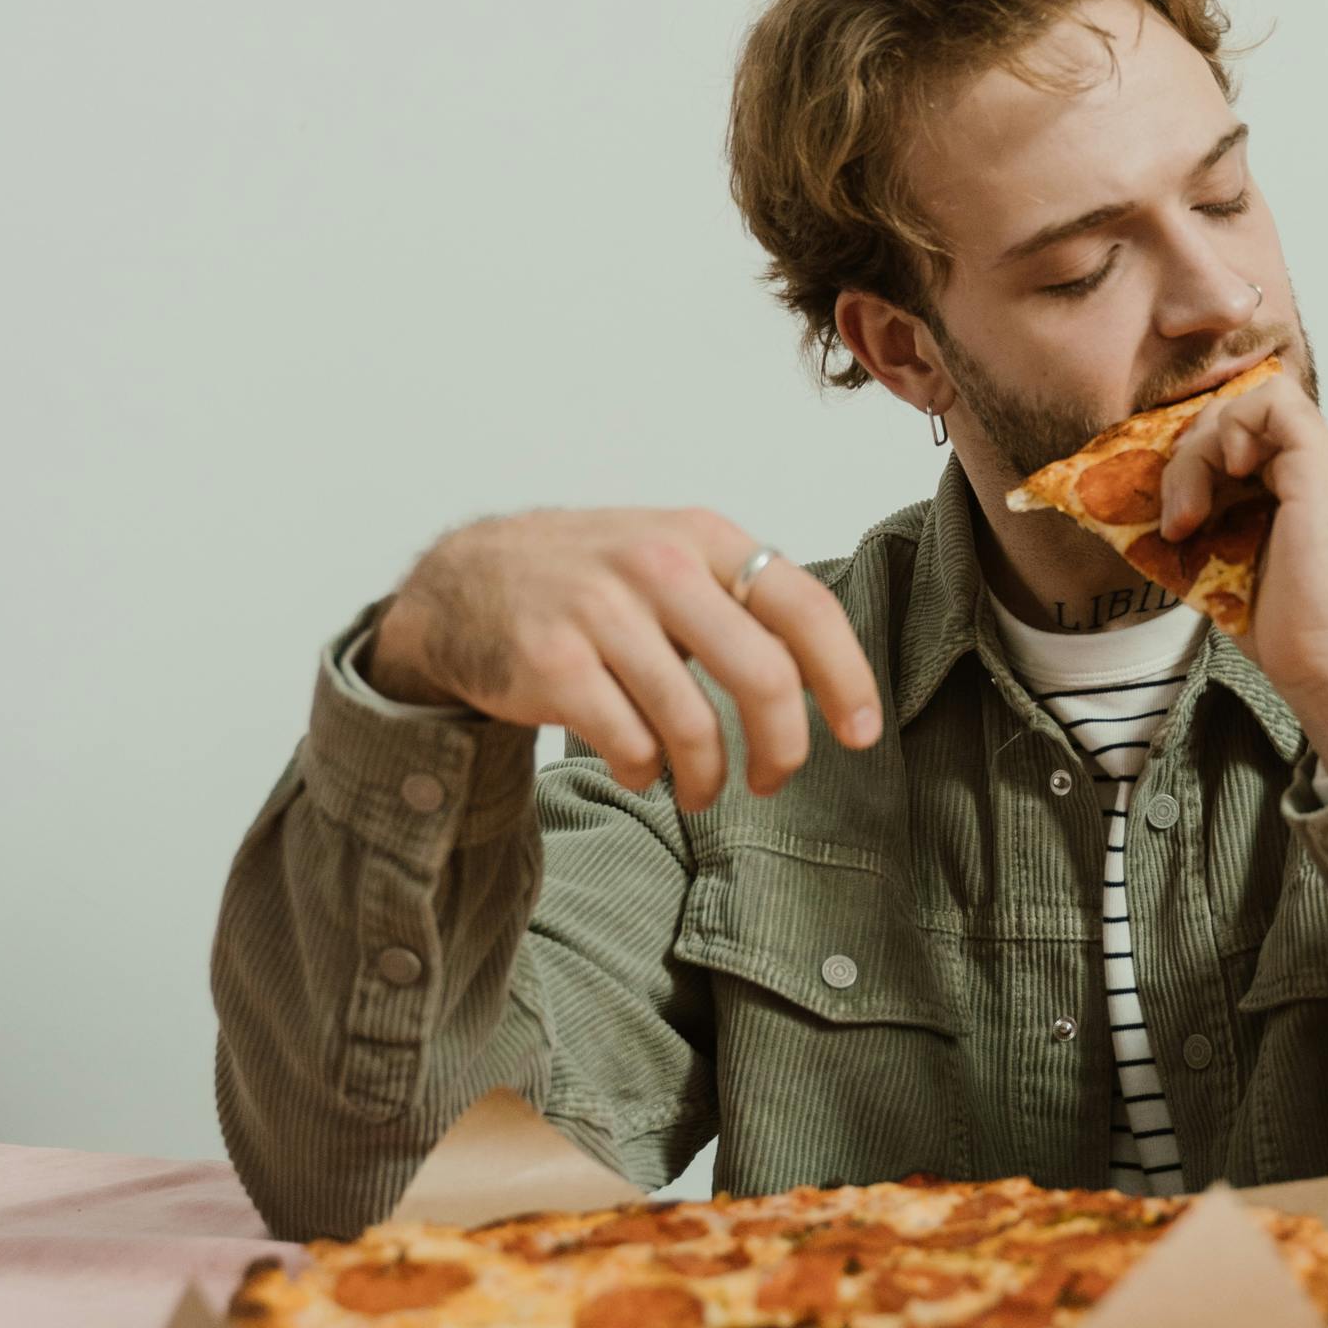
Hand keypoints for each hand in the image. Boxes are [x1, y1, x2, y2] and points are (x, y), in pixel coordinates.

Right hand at [364, 509, 883, 807]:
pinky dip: (644, 771)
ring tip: (697, 789)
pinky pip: (630, 744)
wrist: (464, 582)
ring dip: (705, 778)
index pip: (803, 606)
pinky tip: (637, 766)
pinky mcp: (552, 663)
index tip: (863, 732)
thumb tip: (825, 675)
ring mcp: (601, 612)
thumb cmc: (588, 580)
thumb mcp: (670, 556)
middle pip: (762, 676)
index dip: (846, 676)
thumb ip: (739, 601)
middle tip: (775, 779)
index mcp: (703, 537)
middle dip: (782, 747)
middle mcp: (658, 565)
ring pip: (693, 726)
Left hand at [1157, 377, 1327, 770]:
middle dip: (1192, 460)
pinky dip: (1227, 432)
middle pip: (1244, 421)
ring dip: (1197, 456)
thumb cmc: (1295, 636)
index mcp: (1327, 484)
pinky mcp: (1324, 461)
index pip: (1254, 439)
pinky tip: (1218, 484)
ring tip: (1185, 521)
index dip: (1204, 461)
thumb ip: (1222, 519)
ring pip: (1246, 409)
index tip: (1179, 515)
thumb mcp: (1242, 561)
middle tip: (1176, 522)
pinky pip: (1268, 403)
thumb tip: (1166, 504)